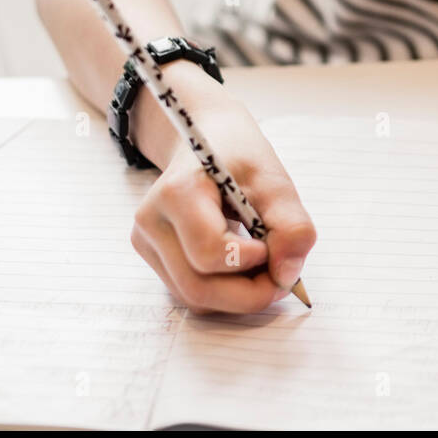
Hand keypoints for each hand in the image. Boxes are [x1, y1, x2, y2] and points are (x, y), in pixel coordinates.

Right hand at [130, 99, 316, 313]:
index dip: (250, 259)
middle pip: (198, 287)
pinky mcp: (154, 258)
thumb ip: (290, 225)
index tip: (272, 244)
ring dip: (238, 297)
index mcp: (177, 192)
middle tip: (283, 278)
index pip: (209, 251)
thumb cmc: (239, 156)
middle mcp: (151, 222)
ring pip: (194, 298)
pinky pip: (190, 293)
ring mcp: (147, 243)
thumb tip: (287, 275)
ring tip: (265, 269)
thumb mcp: (273, 179)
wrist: (206, 139)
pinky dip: (224, 293)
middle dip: (249, 294)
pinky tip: (243, 268)